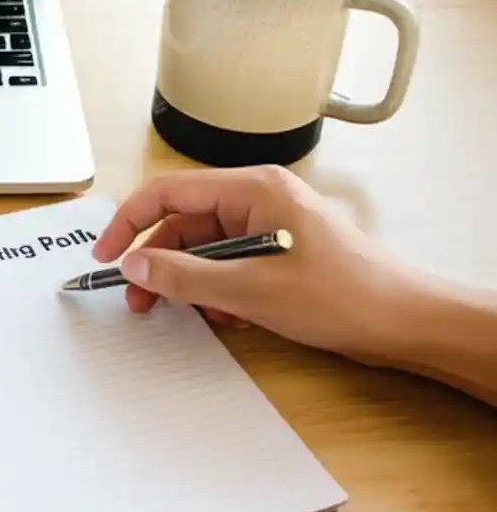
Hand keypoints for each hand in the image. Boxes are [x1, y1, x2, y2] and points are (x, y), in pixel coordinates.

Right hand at [92, 165, 412, 361]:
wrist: (405, 322)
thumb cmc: (344, 295)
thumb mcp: (250, 289)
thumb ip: (185, 275)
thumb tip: (134, 264)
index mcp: (253, 188)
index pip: (169, 192)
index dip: (129, 223)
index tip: (106, 256)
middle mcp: (258, 198)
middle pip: (183, 223)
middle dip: (159, 263)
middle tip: (140, 300)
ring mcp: (270, 224)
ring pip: (204, 248)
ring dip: (191, 283)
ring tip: (196, 313)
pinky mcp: (278, 251)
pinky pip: (228, 263)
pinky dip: (218, 290)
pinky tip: (231, 315)